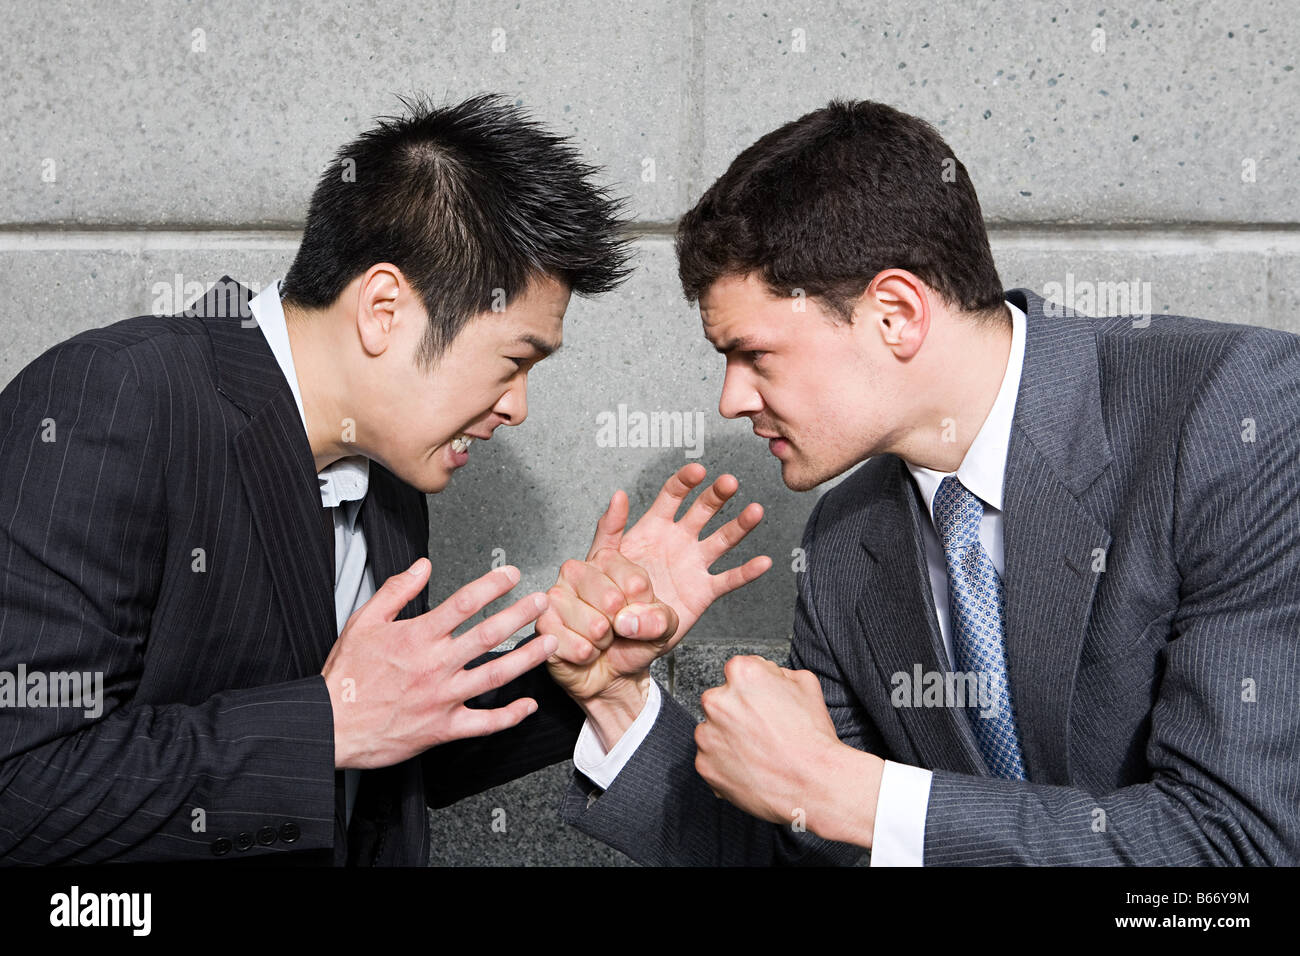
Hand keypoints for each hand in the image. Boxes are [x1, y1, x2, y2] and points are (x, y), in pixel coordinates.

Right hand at [322, 558, 557, 769]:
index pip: (464, 603)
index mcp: (417, 637)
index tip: (511, 575)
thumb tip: (422, 566)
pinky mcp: (443, 728)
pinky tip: (528, 705)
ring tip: (550, 643)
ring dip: (527, 658)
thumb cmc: (346, 676)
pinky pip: (483, 723)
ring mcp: (442, 697)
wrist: (330, 724)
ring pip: (495, 675)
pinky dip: (509, 716)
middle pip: (488, 634)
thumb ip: (396, 591)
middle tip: (542, 601)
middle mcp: (435, 665)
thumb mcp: (363, 622)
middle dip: (520, 615)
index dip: (492, 585)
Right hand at [543, 545, 678, 705]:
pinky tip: (586, 649)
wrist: (614, 674)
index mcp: (607, 560)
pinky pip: (578, 646)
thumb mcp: (663, 626)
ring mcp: (555, 597)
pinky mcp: (543, 625)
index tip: (638, 610)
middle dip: (621, 623)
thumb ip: (659, 618)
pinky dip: (588, 655)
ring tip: (600, 637)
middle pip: (612, 600)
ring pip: (595, 625)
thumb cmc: (634, 641)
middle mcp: (576, 572)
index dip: (643, 606)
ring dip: (604, 641)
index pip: (636, 580)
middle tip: (616, 626)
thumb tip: (629, 620)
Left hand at [588, 463, 771, 647]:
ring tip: (755, 511)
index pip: (673, 495)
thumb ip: (610, 526)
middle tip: (729, 482)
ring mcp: (694, 565)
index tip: (698, 471)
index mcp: (655, 527)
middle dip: (717, 495)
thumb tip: (619, 493)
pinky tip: (763, 562)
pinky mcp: (703, 592)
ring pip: (722, 540)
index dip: (686, 481)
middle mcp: (679, 541)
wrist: (617, 634)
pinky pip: (729, 580)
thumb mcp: (602, 556)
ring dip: (740, 525)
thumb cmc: (607, 592)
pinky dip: (747, 572)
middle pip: (703, 510)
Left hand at [694, 655, 883, 846]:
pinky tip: (750, 768)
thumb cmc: (812, 736)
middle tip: (762, 731)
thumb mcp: (807, 685)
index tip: (763, 704)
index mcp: (741, 674)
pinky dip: (725, 764)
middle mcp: (717, 701)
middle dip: (736, 713)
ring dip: (728, 739)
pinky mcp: (704, 765)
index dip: (753, 689)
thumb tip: (770, 675)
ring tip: (758, 753)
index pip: (737, 672)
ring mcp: (707, 735)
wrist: (814, 784)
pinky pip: (710, 760)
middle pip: (720, 701)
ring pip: (713, 731)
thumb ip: (779, 673)